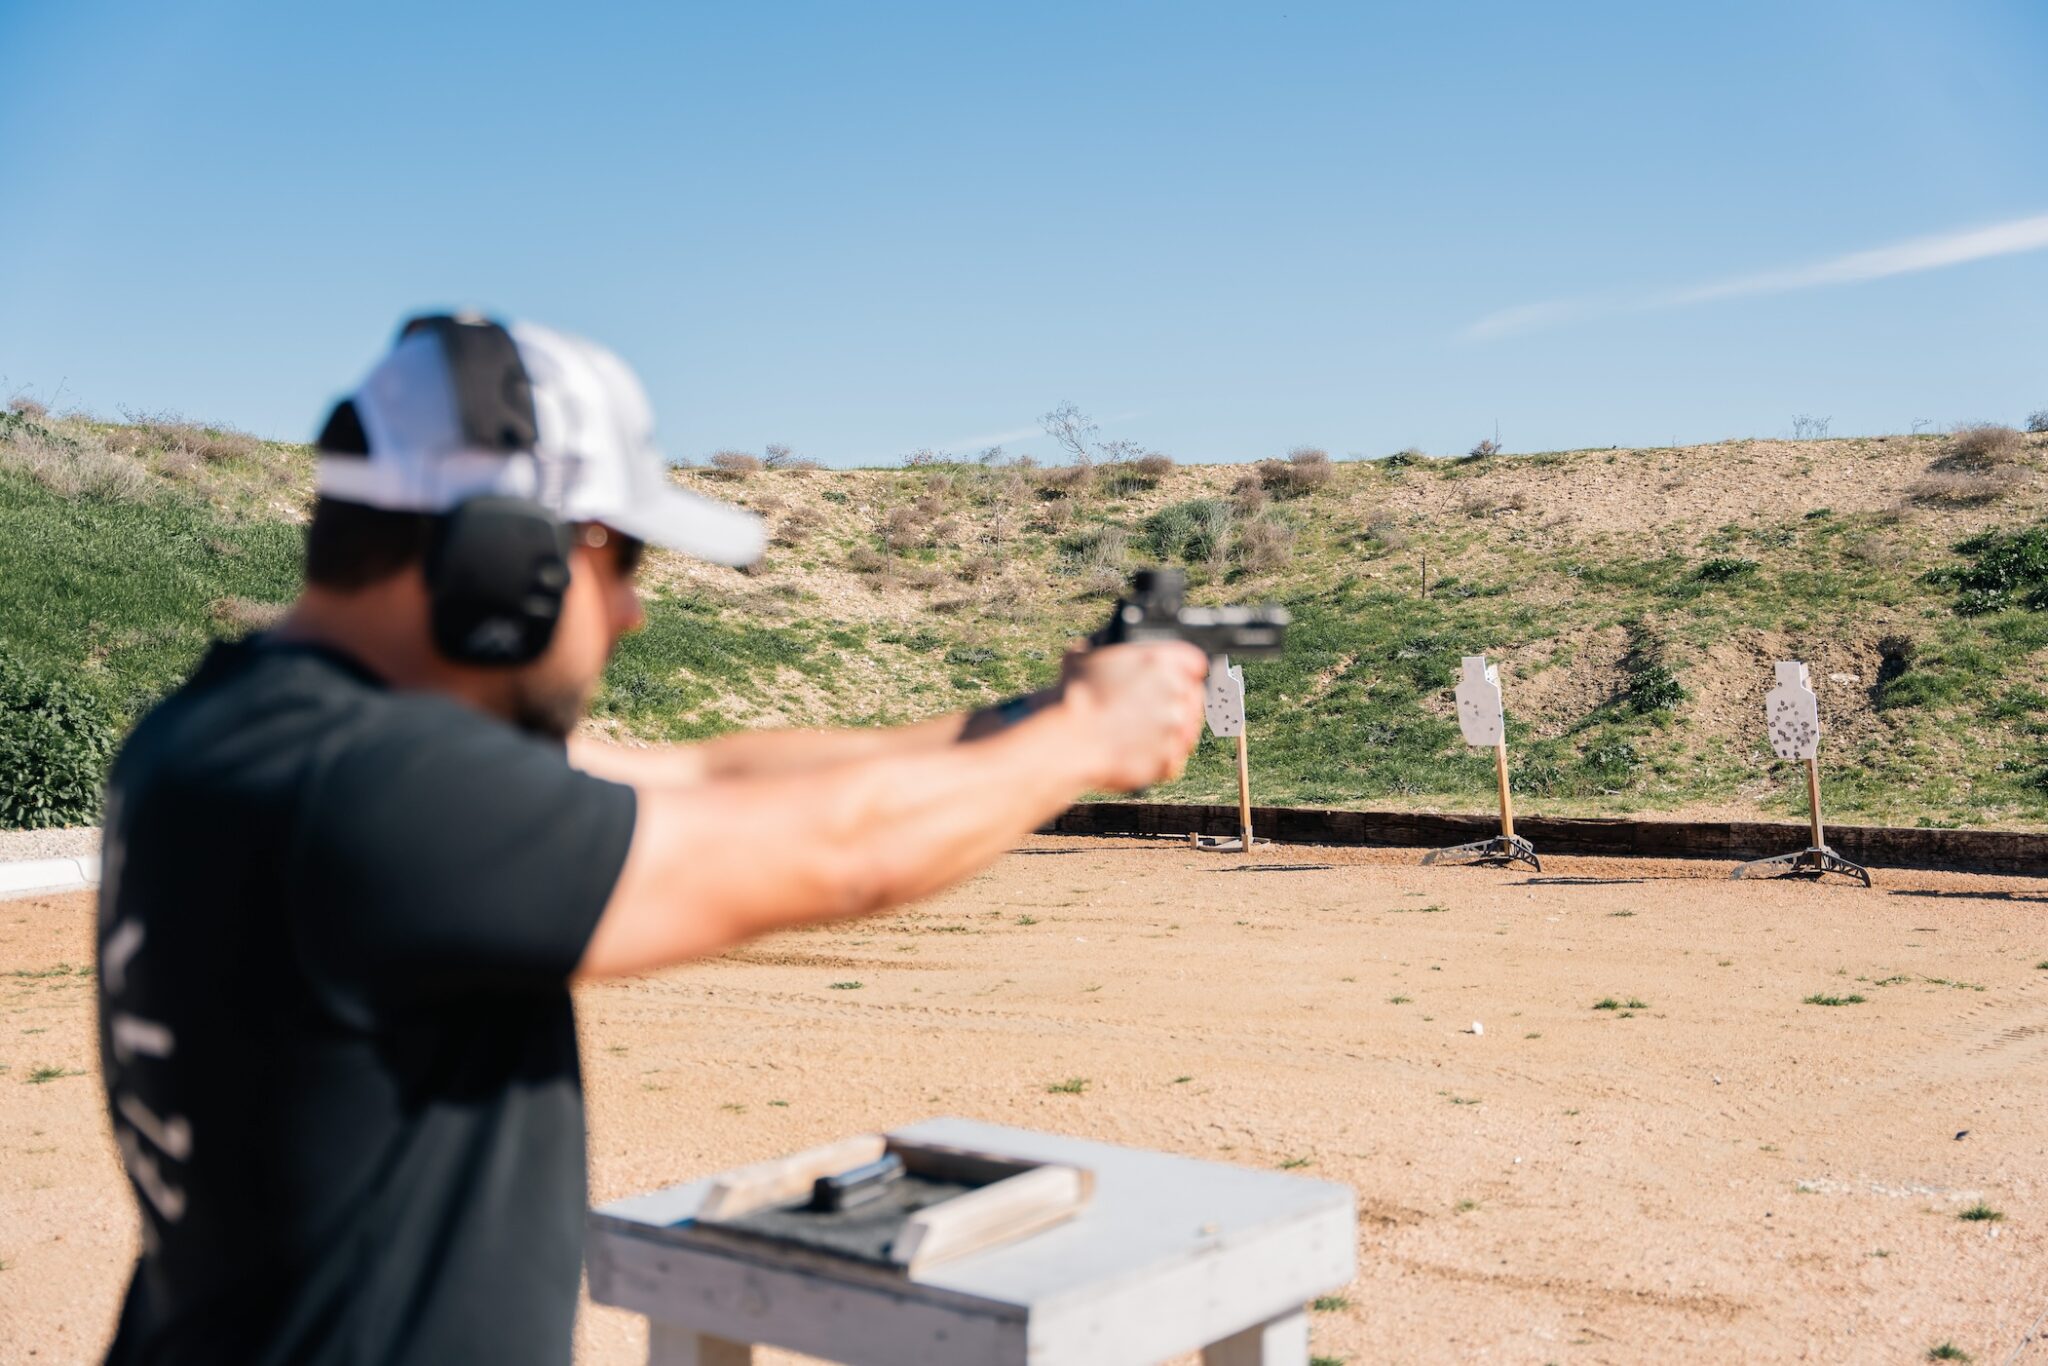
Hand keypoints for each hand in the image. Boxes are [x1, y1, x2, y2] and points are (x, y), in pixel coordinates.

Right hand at [1058, 641, 1208, 791]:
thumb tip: (1105, 641)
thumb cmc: (1072, 695)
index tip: (1177, 677)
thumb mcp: (1085, 654)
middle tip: (1152, 708)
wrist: (1068, 739)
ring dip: (1171, 730)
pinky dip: (1161, 759)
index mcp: (1160, 660)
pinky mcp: (1169, 759)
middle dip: (1175, 701)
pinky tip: (1143, 753)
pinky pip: (1174, 760)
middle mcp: (1175, 691)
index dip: (1185, 670)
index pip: (1195, 662)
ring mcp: (1175, 727)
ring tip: (1143, 733)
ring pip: (1186, 729)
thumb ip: (1106, 646)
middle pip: (1192, 696)